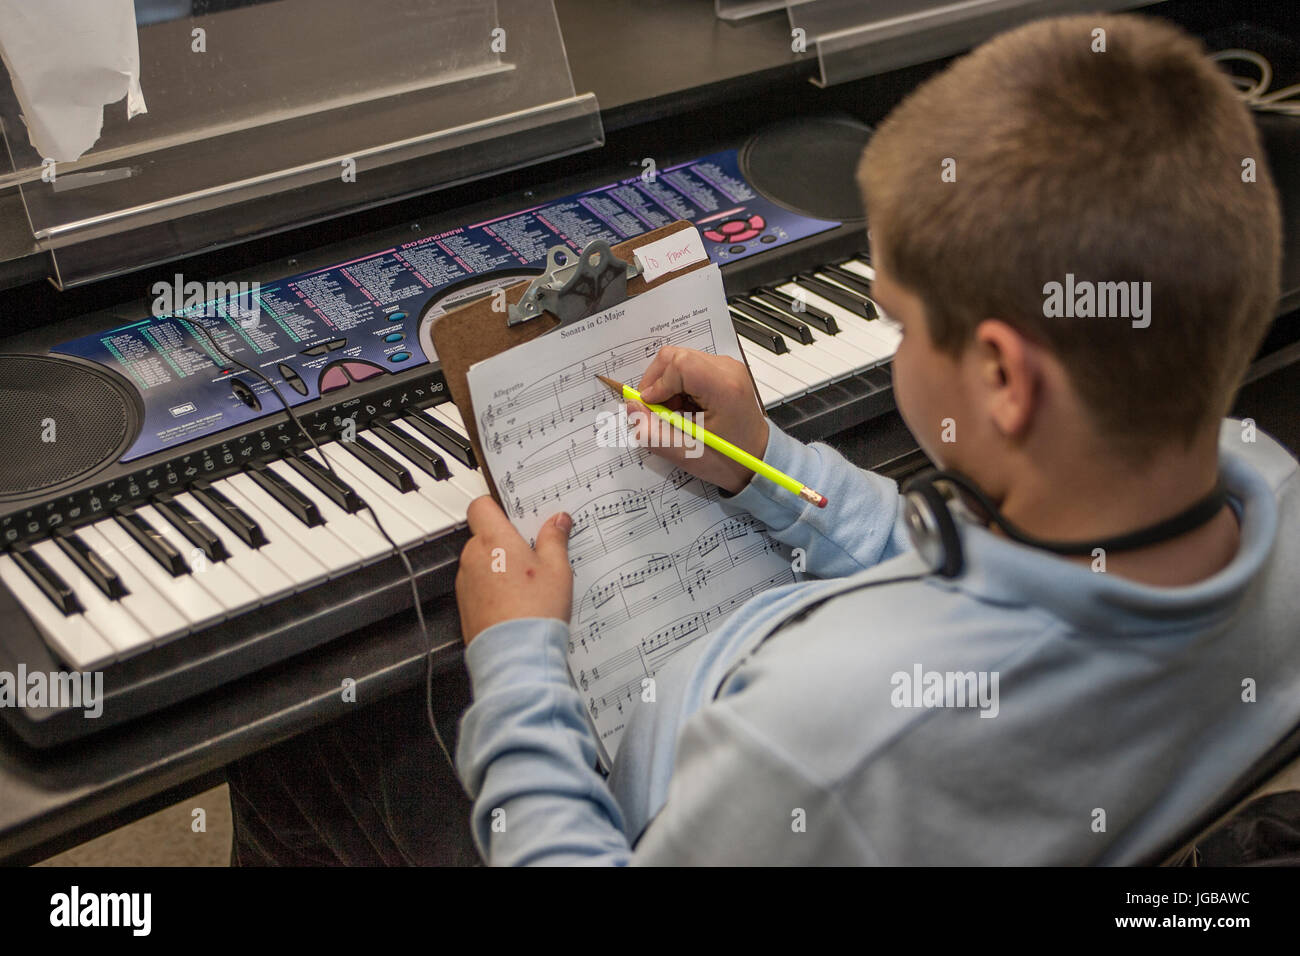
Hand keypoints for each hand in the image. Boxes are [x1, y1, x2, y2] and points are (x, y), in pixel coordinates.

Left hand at [455, 496, 573, 644]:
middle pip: (484, 535)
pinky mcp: (465, 605)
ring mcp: (465, 582)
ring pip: (481, 562)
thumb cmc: (535, 611)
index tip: (515, 513)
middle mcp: (473, 557)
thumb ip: (555, 539)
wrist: (515, 655)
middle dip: (505, 541)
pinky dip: (493, 588)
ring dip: (499, 566)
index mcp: (494, 540)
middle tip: (532, 552)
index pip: (481, 505)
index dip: (497, 505)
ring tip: (527, 582)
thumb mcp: (557, 569)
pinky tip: (516, 601)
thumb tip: (558, 521)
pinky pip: (478, 586)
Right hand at [631, 346, 767, 493]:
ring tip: (674, 414)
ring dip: (666, 386)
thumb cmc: (730, 460)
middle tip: (658, 412)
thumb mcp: (687, 455)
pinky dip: (677, 386)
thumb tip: (631, 407)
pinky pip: (689, 368)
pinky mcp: (723, 371)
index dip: (656, 384)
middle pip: (675, 357)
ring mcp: (727, 368)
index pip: (678, 365)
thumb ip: (653, 432)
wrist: (759, 460)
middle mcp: (728, 370)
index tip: (650, 407)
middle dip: (657, 383)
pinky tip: (684, 409)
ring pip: (679, 361)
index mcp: (724, 388)